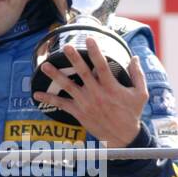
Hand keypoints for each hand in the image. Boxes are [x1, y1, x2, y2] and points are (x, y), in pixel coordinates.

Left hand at [32, 36, 147, 145]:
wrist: (123, 137)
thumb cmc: (132, 114)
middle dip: (74, 59)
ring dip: (56, 76)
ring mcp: (86, 103)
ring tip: (45, 66)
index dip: (96, 52)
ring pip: (68, 87)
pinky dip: (49, 99)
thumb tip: (134, 57)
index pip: (102, 66)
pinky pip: (61, 105)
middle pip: (83, 73)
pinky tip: (36, 93)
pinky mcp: (79, 113)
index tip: (89, 39)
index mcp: (112, 87)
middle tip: (65, 47)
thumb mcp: (141, 94)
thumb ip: (138, 75)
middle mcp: (97, 94)